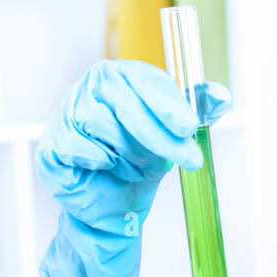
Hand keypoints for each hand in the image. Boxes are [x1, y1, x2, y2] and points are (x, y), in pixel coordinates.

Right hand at [36, 59, 232, 276]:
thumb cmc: (145, 159)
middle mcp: (92, 87)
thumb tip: (223, 97)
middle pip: (126, 105)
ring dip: (130, 152)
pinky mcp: (52, 143)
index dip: (169, 106)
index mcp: (124, 75)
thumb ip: (202, 110)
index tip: (189, 127)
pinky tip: (108, 167)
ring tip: (137, 165)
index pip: (145, 83)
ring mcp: (67, 112)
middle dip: (161, 137)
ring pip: (102, 124)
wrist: (117, 200)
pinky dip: (101, 161)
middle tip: (189, 159)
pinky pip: (78, 147)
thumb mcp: (179, 133)